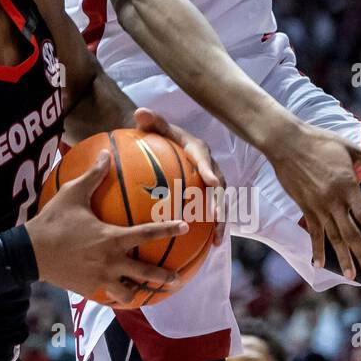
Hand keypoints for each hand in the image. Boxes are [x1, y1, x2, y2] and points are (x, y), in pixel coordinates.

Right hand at [26, 150, 189, 304]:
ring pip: (127, 292)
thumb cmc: (53, 221)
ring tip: (144, 293)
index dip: (168, 229)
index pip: (147, 233)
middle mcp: (110, 261)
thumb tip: (106, 154)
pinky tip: (114, 295)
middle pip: (145, 273)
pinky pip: (106, 297)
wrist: (31, 252)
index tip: (184, 226)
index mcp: (111, 237)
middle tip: (175, 278)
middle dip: (163, 277)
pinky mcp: (88, 289)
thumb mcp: (72, 194)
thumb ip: (93, 176)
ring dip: (137, 292)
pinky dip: (113, 297)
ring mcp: (100, 278)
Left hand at [134, 107, 225, 246]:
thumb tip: (141, 113)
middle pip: (219, 186)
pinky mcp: (207, 197)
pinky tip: (208, 248)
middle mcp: (209, 167)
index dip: (209, 169)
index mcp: (197, 149)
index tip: (211, 182)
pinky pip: (211, 213)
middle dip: (220, 203)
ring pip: (219, 204)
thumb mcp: (154, 127)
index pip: (204, 158)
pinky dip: (212, 228)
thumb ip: (150, 121)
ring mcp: (210, 183)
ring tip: (216, 240)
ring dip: (220, 222)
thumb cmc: (159, 136)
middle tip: (216, 218)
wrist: (166, 143)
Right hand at [263, 122, 360, 278]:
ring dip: (341, 257)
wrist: (286, 143)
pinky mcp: (304, 207)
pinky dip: (316, 248)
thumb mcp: (348, 148)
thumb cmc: (319, 142)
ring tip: (350, 275)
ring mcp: (317, 206)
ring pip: (332, 237)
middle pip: (350, 232)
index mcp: (347, 185)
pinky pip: (313, 232)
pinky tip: (318, 263)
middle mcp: (333, 200)